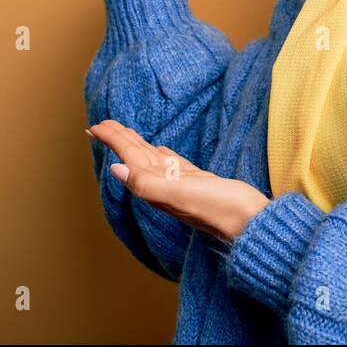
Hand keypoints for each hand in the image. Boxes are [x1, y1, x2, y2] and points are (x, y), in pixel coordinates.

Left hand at [86, 119, 269, 243]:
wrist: (251, 222)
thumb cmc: (220, 209)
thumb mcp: (180, 195)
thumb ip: (147, 184)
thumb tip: (115, 169)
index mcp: (158, 186)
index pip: (130, 157)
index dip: (113, 141)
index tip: (95, 126)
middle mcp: (166, 185)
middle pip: (137, 156)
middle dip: (120, 140)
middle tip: (102, 124)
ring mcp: (183, 184)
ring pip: (154, 159)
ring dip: (139, 145)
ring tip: (125, 133)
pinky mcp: (200, 182)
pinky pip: (175, 165)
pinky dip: (164, 155)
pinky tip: (160, 150)